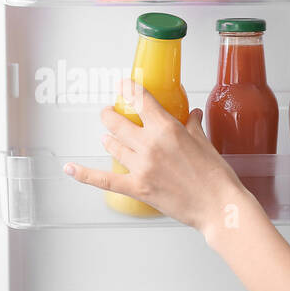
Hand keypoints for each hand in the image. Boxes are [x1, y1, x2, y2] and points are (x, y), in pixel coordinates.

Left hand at [62, 78, 247, 232]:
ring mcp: (141, 167)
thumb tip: (192, 116)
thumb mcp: (206, 144)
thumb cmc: (217, 178)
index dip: (129, 89)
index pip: (141, 100)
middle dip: (110, 114)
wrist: (219, 206)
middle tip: (109, 113)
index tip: (124, 84)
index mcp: (168, 129)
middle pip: (117, 122)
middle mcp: (150, 144)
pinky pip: (104, 179)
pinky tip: (70, 168)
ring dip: (109, 139)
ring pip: (113, 145)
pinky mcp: (137, 188)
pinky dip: (84, 174)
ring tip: (108, 137)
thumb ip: (193, 127)